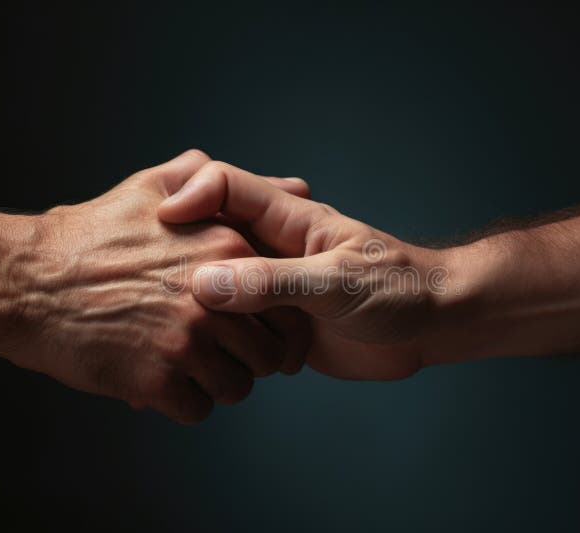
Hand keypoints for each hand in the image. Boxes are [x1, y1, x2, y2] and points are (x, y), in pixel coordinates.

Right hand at [0, 150, 310, 422]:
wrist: (26, 280)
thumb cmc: (89, 235)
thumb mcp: (152, 187)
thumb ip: (215, 182)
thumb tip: (281, 181)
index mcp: (227, 249)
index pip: (288, 303)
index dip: (278, 322)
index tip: (259, 328)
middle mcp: (216, 296)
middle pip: (270, 352)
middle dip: (250, 357)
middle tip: (222, 352)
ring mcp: (187, 341)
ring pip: (238, 386)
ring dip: (217, 382)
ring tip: (190, 366)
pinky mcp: (157, 380)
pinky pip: (198, 409)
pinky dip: (184, 401)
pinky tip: (162, 380)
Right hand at [158, 161, 483, 379]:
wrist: (433, 326)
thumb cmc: (400, 286)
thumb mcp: (336, 281)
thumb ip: (274, 282)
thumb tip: (204, 286)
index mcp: (288, 221)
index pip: (225, 186)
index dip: (189, 195)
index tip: (162, 221)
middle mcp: (274, 251)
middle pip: (210, 240)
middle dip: (179, 257)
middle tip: (145, 285)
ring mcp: (276, 290)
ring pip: (218, 291)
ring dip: (199, 310)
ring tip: (170, 331)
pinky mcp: (280, 327)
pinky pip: (238, 332)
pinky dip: (220, 345)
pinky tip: (202, 361)